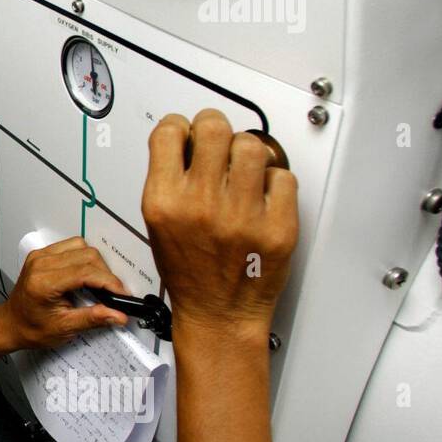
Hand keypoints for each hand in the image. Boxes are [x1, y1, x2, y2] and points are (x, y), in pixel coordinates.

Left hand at [2, 237, 129, 350]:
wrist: (11, 324)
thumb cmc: (30, 327)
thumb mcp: (64, 328)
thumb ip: (93, 318)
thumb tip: (117, 314)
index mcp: (43, 282)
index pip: (85, 272)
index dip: (109, 282)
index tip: (122, 294)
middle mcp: (41, 264)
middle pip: (87, 255)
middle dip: (105, 274)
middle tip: (112, 293)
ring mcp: (40, 256)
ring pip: (81, 246)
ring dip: (95, 264)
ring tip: (99, 284)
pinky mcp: (42, 255)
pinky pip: (71, 246)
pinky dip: (83, 258)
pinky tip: (85, 275)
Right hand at [141, 109, 298, 345]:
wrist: (218, 314)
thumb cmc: (189, 272)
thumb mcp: (158, 224)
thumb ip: (168, 180)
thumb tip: (188, 140)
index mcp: (164, 202)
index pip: (169, 132)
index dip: (180, 126)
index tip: (187, 132)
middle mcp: (201, 205)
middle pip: (214, 127)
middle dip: (215, 128)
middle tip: (219, 142)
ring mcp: (242, 215)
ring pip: (252, 146)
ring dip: (248, 152)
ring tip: (244, 169)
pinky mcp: (277, 226)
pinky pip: (283, 176)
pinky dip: (275, 181)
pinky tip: (263, 196)